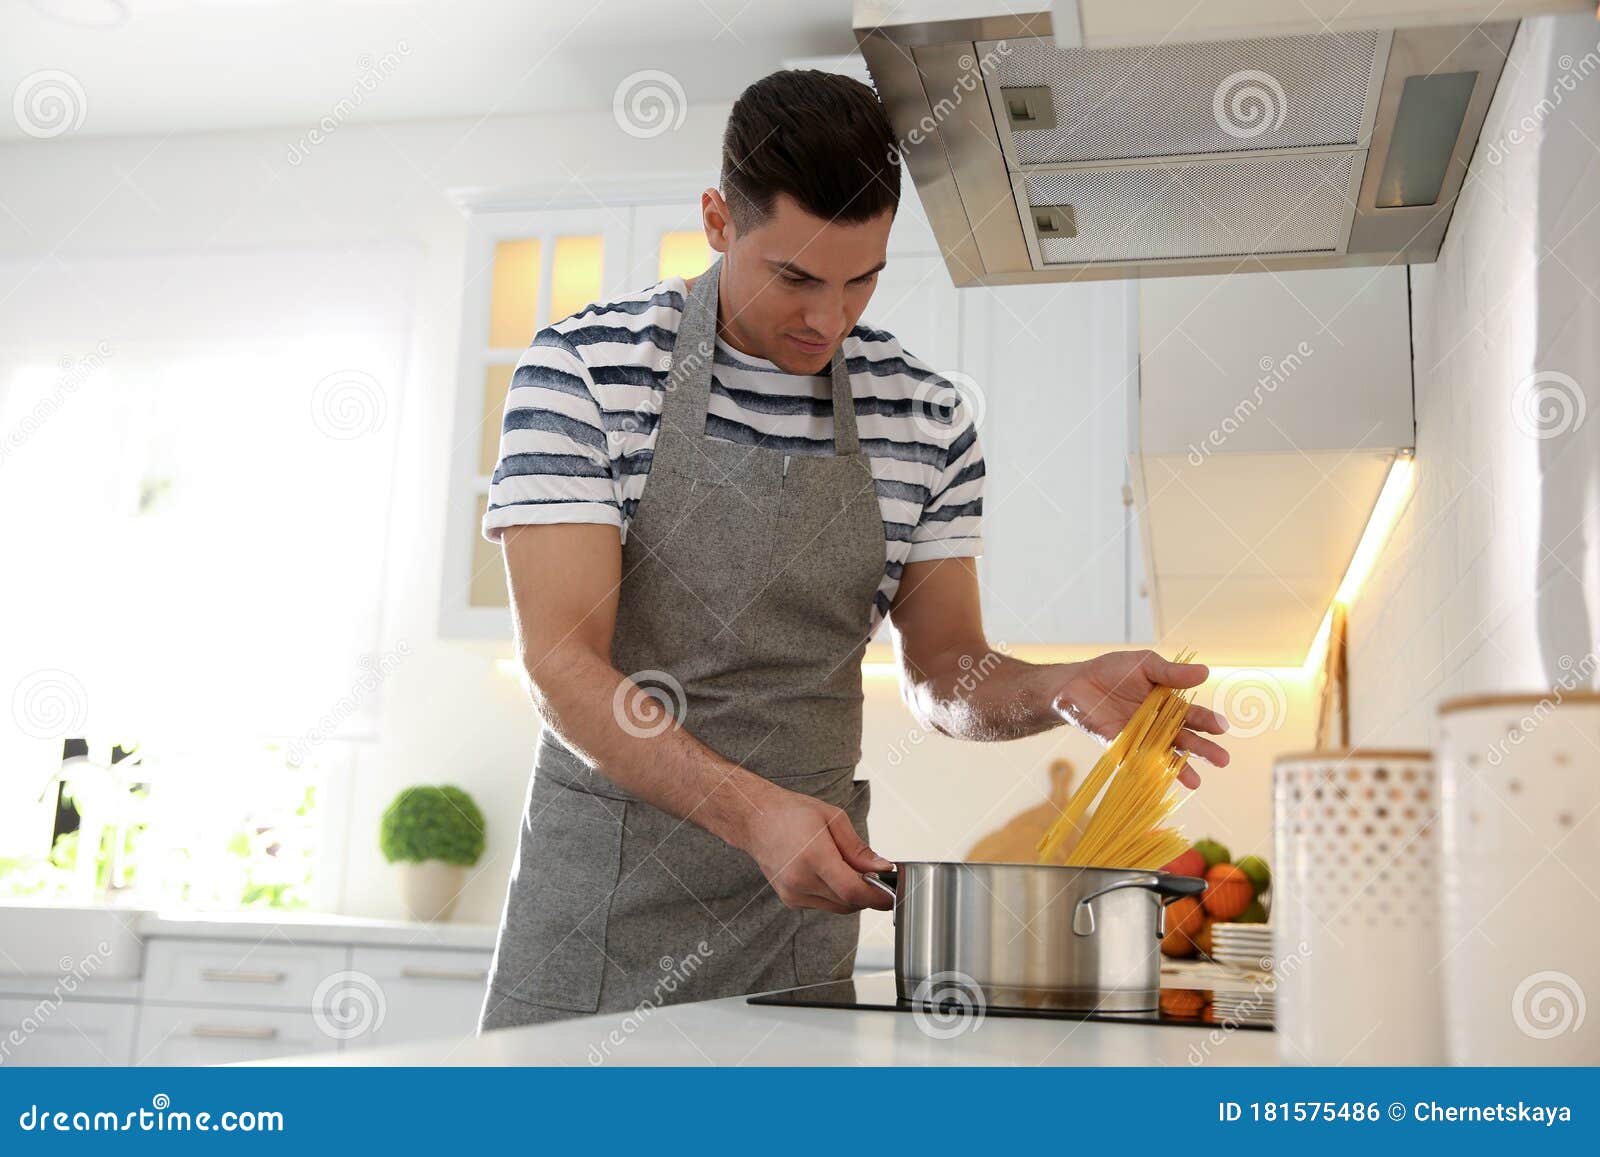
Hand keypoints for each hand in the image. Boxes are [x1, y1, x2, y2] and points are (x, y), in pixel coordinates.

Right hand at [734, 784, 895, 913]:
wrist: (756, 819)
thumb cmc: (792, 813)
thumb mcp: (833, 819)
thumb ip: (858, 849)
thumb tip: (882, 868)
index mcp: (813, 857)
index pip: (853, 892)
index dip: (877, 897)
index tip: (892, 895)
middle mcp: (801, 880)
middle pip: (849, 902)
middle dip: (868, 892)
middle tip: (874, 874)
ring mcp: (793, 893)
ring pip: (838, 906)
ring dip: (851, 894)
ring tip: (848, 868)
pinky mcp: (790, 899)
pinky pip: (824, 904)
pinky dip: (834, 894)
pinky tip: (828, 872)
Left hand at [1047, 650, 1228, 788]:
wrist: (1075, 684)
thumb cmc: (1112, 671)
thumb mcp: (1144, 665)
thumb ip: (1171, 673)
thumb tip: (1205, 672)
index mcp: (1168, 703)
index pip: (1192, 715)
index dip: (1207, 721)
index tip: (1222, 728)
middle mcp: (1159, 724)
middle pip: (1185, 739)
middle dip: (1203, 750)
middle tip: (1222, 760)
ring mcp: (1141, 738)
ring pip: (1165, 755)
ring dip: (1181, 768)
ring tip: (1196, 782)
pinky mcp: (1122, 749)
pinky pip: (1139, 762)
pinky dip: (1150, 772)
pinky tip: (1161, 782)